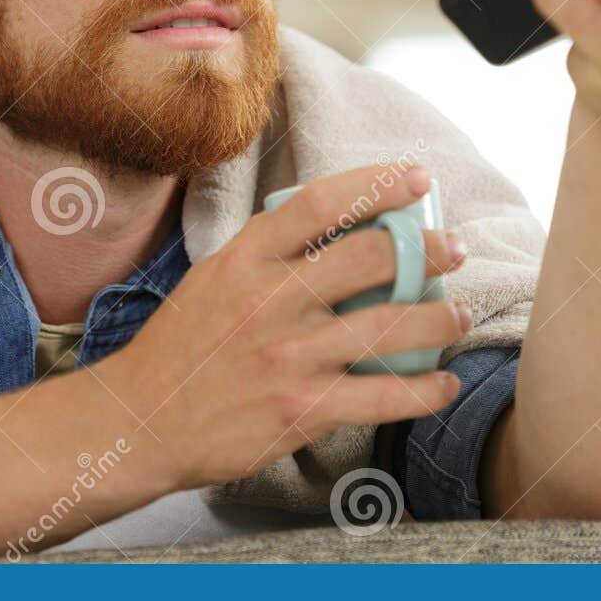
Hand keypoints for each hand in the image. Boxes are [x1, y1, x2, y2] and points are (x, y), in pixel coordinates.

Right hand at [96, 164, 469, 491]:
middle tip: (452, 249)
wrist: (143, 420)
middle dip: (428, 249)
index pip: (323, 203)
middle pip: (372, 257)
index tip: (417, 179)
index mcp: (246, 258)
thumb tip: (339, 225)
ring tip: (457, 314)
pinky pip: (385, 396)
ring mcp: (290, 357)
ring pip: (392, 326)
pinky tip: (444, 383)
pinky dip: (427, 390)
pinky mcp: (303, 410)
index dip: (379, 184)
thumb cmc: (184, 345)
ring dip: (440, 318)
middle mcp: (271, 300)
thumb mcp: (215, 277)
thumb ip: (270, 252)